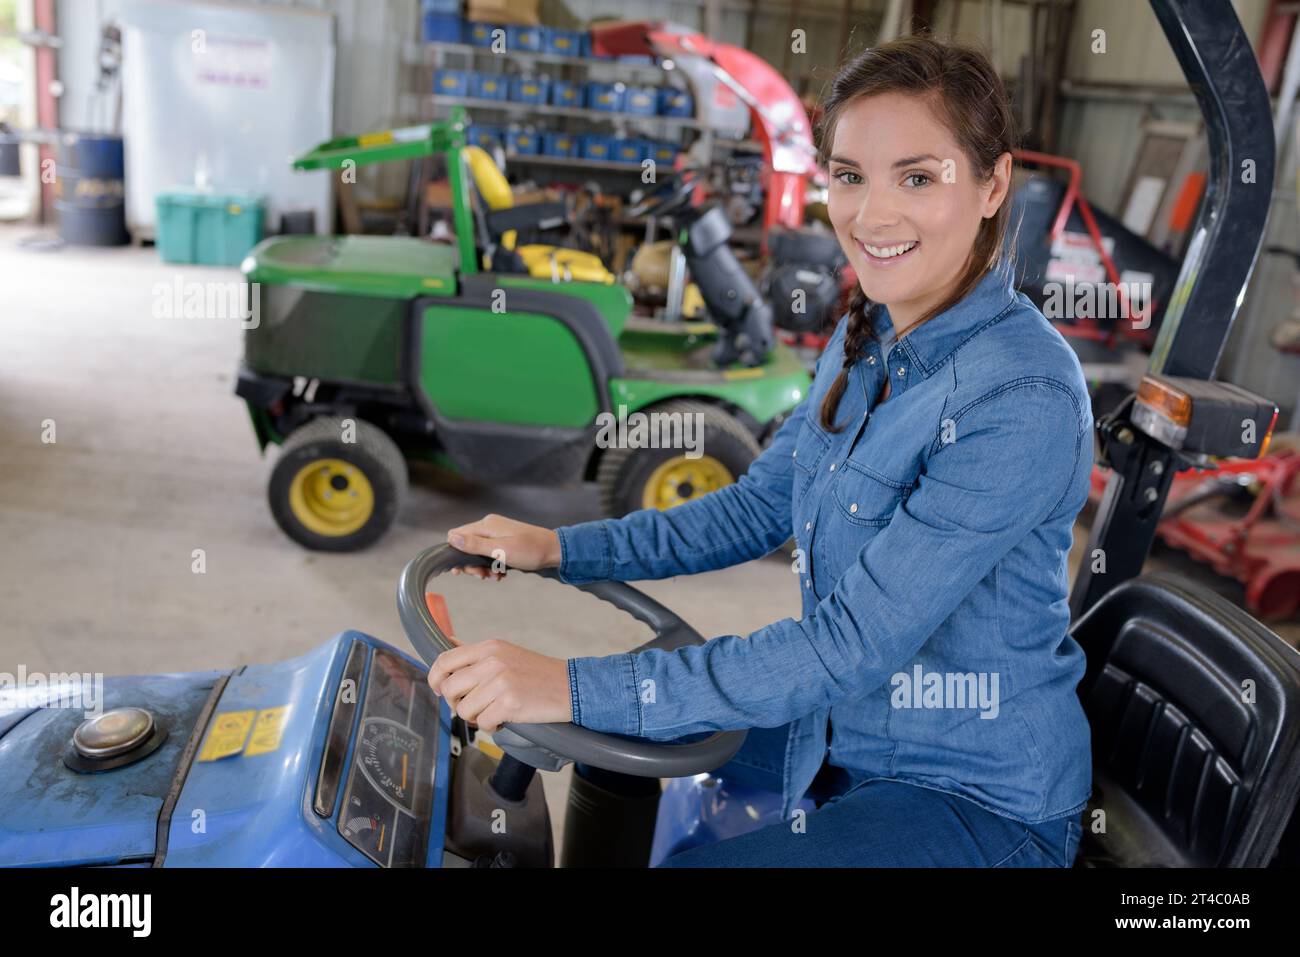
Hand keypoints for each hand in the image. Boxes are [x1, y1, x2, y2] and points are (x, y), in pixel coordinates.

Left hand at [427, 638, 571, 731]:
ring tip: (494, 712)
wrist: (570, 687)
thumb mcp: (505, 653)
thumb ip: (476, 654)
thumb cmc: (537, 674)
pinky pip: (483, 723)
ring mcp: (500, 682)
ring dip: (476, 717)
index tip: (439, 689)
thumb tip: (449, 642)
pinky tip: (504, 719)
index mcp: (488, 647)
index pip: (445, 660)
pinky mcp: (509, 703)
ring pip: (464, 709)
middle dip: (456, 703)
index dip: (435, 678)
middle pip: (449, 688)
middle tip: (474, 706)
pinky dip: (491, 726)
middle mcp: (491, 662)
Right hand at [446, 514, 560, 581]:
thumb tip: (452, 538)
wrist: (555, 551)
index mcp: (486, 525)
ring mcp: (497, 534)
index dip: (455, 553)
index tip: (462, 570)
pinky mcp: (504, 541)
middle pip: (466, 546)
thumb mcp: (501, 550)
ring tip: (495, 576)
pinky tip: (501, 573)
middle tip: (483, 576)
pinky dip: (492, 565)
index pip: (456, 535)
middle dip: (471, 564)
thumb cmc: (531, 550)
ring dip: (483, 567)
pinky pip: (490, 554)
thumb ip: (475, 545)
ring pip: (478, 552)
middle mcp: (489, 526)